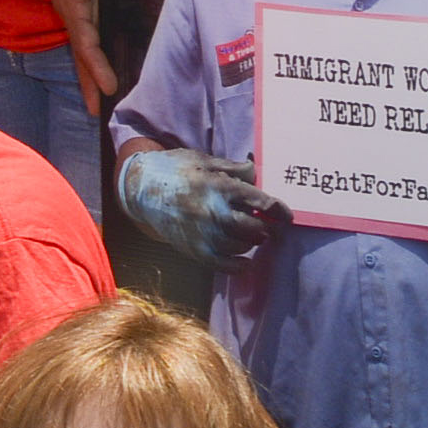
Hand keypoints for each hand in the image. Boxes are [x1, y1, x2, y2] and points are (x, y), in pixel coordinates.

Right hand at [113, 142, 273, 267]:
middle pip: (250, 227)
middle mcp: (210, 211)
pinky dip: (236, 266)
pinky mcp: (191, 248)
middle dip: (266, 229)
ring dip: (251, 244)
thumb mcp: (205, 161)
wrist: (141, 188)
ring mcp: (200, 232)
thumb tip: (256, 173)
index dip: (277, 209)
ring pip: (237, 246)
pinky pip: (219, 264)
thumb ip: (233, 169)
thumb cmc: (175, 169)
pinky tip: (246, 263)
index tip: (286, 216)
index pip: (257, 200)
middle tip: (271, 230)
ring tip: (254, 239)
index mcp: (217, 185)